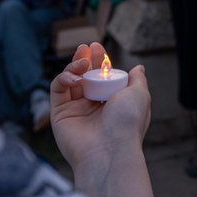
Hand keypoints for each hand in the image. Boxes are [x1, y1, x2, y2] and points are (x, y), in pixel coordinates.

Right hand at [50, 43, 150, 171]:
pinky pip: (57, 90)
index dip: (100, 61)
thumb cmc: (127, 122)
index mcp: (112, 103)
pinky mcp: (59, 114)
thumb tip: (138, 68)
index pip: (102, 77)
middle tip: (88, 47)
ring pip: (70, 80)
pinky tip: (74, 76)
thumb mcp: (139, 96)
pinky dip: (63, 78)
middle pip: (85, 77)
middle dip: (85, 59)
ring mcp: (75, 110)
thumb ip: (137, 80)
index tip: (99, 47)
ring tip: (83, 60)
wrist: (110, 149)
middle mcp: (93, 106)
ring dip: (74, 66)